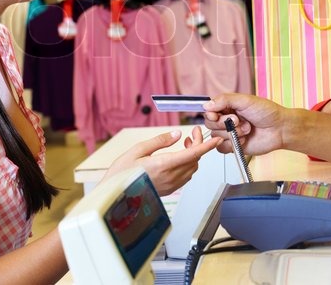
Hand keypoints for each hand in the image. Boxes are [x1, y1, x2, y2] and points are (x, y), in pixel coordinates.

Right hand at [103, 127, 221, 195]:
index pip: (192, 154)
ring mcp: (171, 185)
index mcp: (163, 165)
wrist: (114, 196)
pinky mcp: (169, 190)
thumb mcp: (137, 150)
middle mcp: (170, 177)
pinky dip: (188, 164)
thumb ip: (160, 141)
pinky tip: (179, 157)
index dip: (207, 146)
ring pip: (192, 168)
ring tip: (185, 144)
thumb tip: (177, 134)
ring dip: (193, 155)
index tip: (216, 139)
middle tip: (193, 134)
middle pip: (195, 160)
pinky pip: (186, 176)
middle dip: (198, 145)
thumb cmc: (121, 173)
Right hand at [203, 93, 287, 154]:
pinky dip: (232, 144)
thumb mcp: (245, 100)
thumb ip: (224, 100)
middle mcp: (227, 119)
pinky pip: (222, 148)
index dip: (211, 114)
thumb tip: (207, 105)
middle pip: (210, 124)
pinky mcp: (233, 146)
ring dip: (232, 133)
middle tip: (238, 120)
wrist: (280, 129)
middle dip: (224, 123)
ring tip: (247, 129)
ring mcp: (230, 133)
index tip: (216, 115)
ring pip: (215, 136)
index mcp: (228, 106)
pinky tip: (244, 139)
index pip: (209, 110)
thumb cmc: (267, 112)